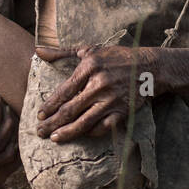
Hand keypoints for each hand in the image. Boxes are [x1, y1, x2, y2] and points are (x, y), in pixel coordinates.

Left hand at [34, 44, 155, 142]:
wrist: (150, 67)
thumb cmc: (117, 57)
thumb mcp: (90, 50)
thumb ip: (62, 52)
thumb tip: (38, 51)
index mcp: (89, 66)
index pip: (64, 91)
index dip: (49, 105)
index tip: (39, 115)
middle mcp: (99, 84)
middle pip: (70, 109)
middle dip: (52, 122)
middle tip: (40, 131)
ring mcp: (111, 99)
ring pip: (84, 122)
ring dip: (67, 132)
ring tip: (54, 138)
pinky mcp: (122, 111)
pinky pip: (103, 127)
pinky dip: (91, 133)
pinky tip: (80, 136)